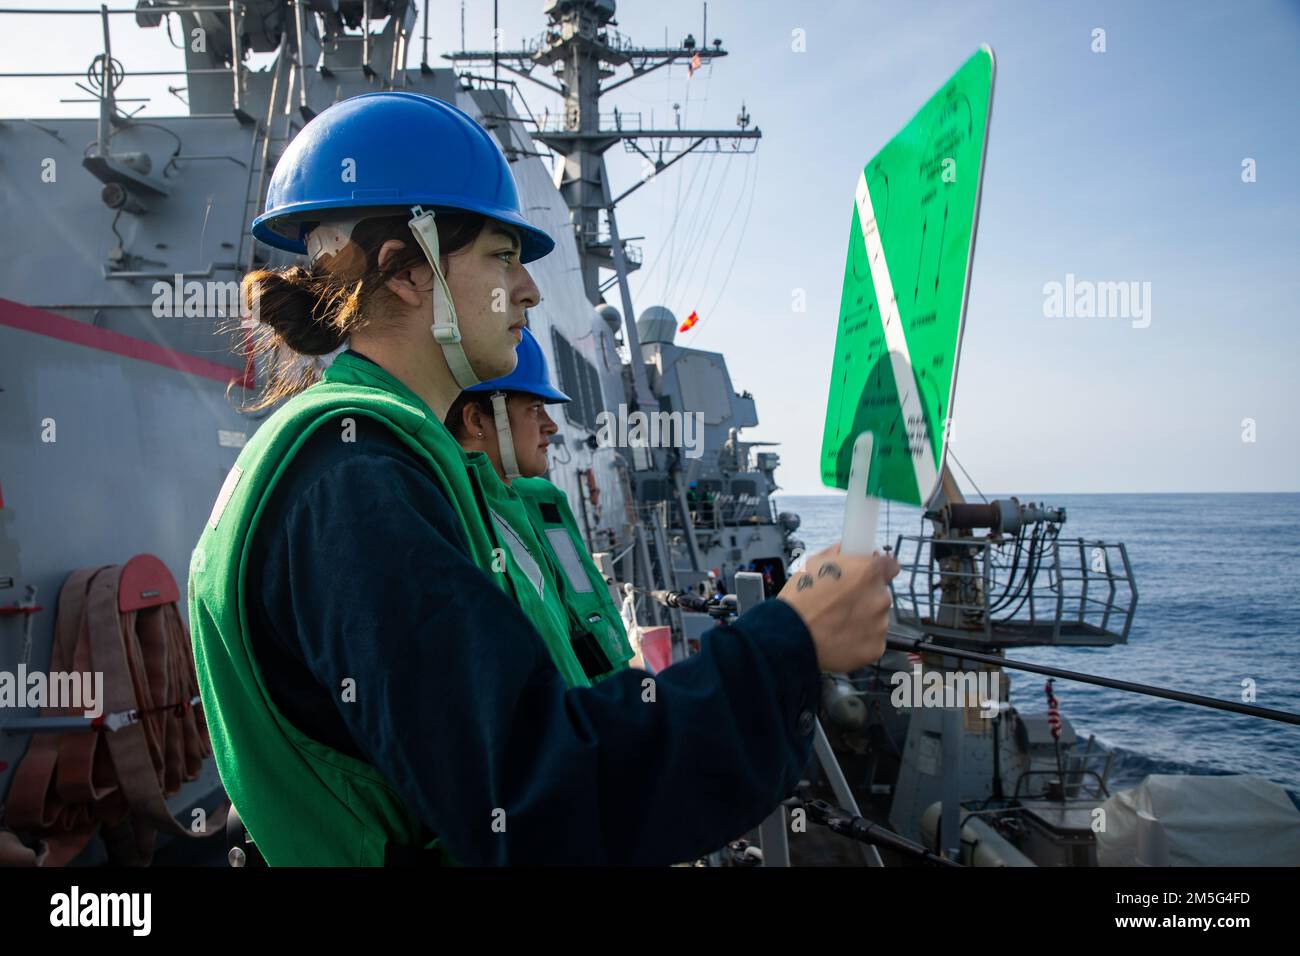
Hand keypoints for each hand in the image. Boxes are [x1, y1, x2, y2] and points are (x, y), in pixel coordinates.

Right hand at [777, 544, 899, 672]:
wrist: (791, 636)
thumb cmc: (800, 599)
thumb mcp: (813, 563)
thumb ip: (838, 554)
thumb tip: (846, 551)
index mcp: (869, 573)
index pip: (891, 565)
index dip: (879, 569)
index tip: (868, 575)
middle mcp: (880, 598)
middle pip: (880, 594)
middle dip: (865, 597)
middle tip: (841, 603)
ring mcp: (880, 625)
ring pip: (877, 619)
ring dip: (862, 619)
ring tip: (836, 623)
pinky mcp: (875, 648)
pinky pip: (872, 641)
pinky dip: (859, 640)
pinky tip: (839, 638)